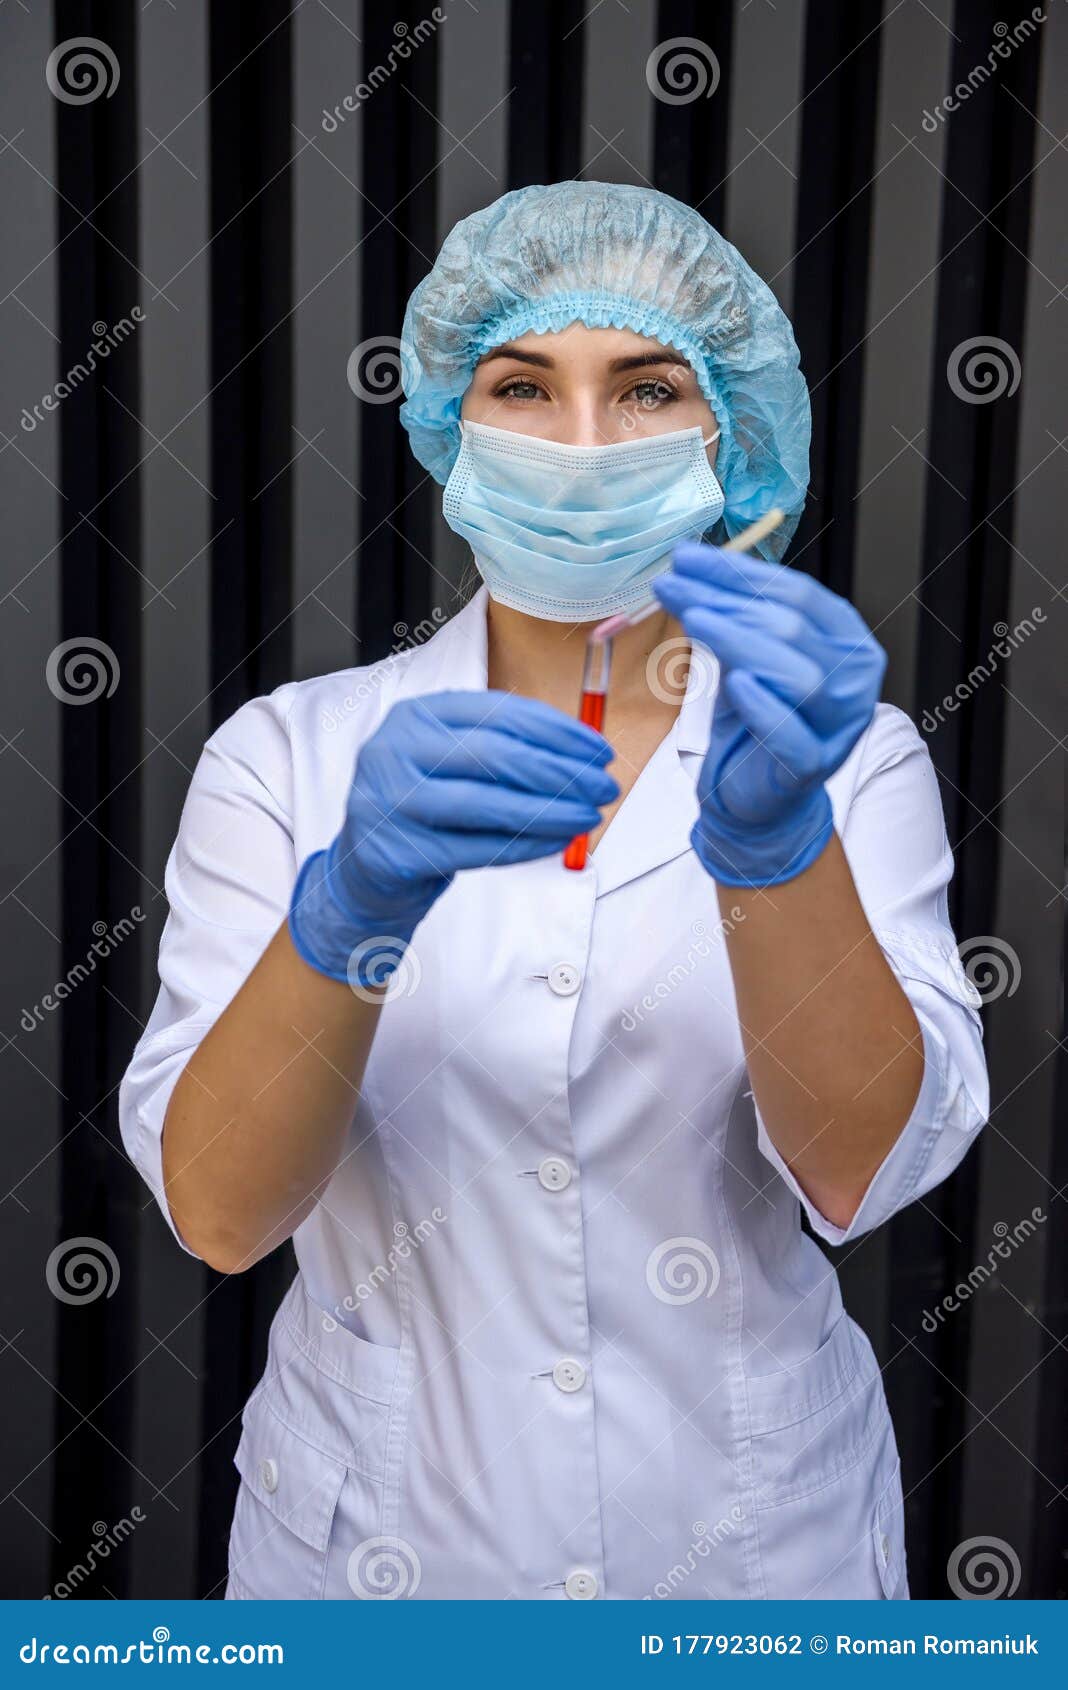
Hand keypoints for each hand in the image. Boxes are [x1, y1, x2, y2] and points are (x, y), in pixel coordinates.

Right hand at [289, 690, 617, 982]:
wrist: (369, 869)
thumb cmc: (428, 808)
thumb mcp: (455, 762)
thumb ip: (508, 749)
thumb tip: (584, 754)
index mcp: (417, 714)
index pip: (499, 712)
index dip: (557, 730)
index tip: (599, 749)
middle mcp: (396, 749)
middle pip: (496, 755)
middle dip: (561, 771)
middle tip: (605, 785)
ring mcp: (390, 800)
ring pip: (488, 803)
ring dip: (550, 811)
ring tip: (590, 815)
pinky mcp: (397, 850)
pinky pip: (477, 848)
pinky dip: (526, 844)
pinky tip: (558, 841)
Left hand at [653, 541, 885, 886]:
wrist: (755, 795)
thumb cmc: (755, 718)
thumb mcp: (742, 654)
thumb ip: (729, 613)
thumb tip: (687, 563)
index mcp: (845, 640)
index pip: (796, 594)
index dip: (740, 573)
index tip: (686, 557)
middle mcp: (854, 678)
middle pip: (791, 628)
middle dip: (727, 600)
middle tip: (672, 583)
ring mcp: (839, 723)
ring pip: (795, 674)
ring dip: (740, 641)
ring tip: (694, 618)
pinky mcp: (813, 764)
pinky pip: (792, 732)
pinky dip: (764, 705)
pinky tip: (736, 683)